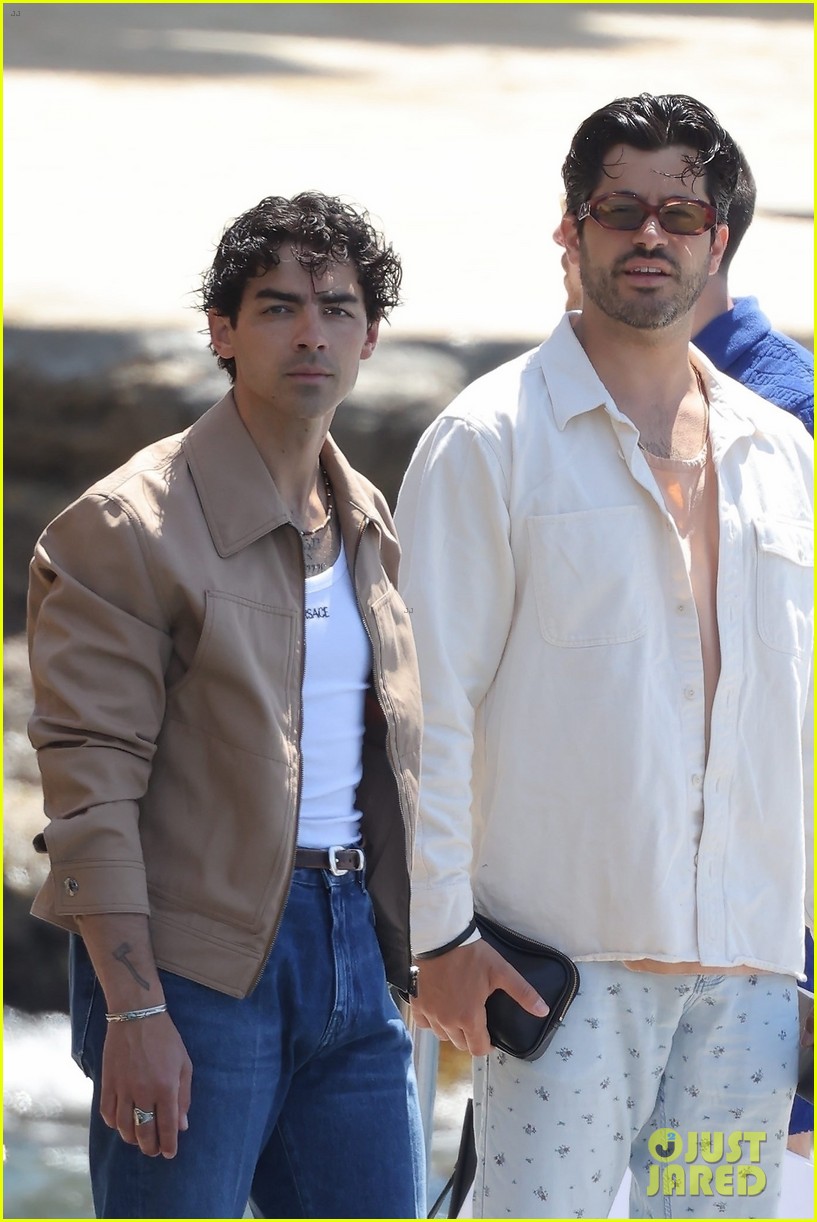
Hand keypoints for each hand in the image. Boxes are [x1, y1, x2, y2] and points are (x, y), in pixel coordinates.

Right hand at [100, 1012, 192, 1158]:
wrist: (137, 1016)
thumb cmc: (166, 1038)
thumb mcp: (184, 1064)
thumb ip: (184, 1096)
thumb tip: (182, 1125)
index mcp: (166, 1087)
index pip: (167, 1127)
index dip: (168, 1145)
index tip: (169, 1154)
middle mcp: (144, 1092)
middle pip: (144, 1132)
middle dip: (150, 1147)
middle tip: (153, 1151)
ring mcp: (123, 1089)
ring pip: (124, 1128)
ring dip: (132, 1139)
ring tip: (139, 1140)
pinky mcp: (107, 1084)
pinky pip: (108, 1114)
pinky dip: (114, 1124)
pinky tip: (121, 1124)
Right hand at [411, 939, 548, 1055]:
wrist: (440, 937)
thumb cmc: (471, 955)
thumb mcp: (501, 971)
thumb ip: (523, 993)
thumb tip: (543, 1011)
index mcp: (469, 1017)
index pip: (478, 1049)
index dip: (488, 1046)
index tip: (491, 1037)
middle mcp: (447, 1021)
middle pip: (460, 1044)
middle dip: (471, 1037)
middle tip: (477, 1020)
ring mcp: (430, 1013)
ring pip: (442, 1035)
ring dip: (452, 1030)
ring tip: (459, 1014)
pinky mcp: (417, 1004)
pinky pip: (424, 1024)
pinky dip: (432, 1021)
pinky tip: (439, 1009)